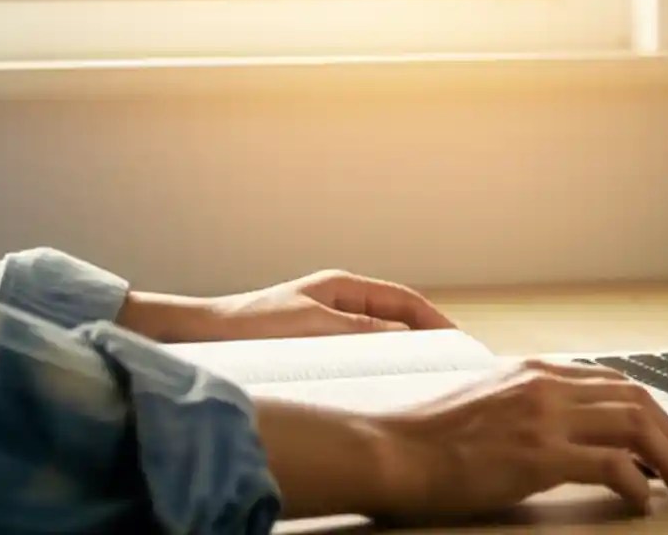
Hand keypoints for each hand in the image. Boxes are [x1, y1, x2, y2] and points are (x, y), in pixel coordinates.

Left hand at [116, 269, 454, 341]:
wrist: (209, 336)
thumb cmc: (256, 327)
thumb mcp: (317, 327)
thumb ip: (364, 329)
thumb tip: (406, 332)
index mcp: (344, 286)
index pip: (405, 299)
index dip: (435, 319)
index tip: (459, 341)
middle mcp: (339, 299)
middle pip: (397, 314)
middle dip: (426, 334)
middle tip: (452, 361)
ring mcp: (328, 318)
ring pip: (380, 332)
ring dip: (404, 349)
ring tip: (427, 372)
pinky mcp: (316, 341)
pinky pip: (361, 347)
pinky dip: (380, 360)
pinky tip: (385, 380)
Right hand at [255, 360, 667, 522]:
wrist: (393, 450)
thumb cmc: (426, 435)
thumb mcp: (484, 400)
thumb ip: (523, 403)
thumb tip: (556, 427)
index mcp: (533, 371)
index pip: (612, 381)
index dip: (647, 410)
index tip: (659, 436)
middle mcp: (546, 386)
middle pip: (635, 398)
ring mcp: (545, 419)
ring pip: (636, 425)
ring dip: (667, 459)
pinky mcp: (541, 457)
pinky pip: (614, 466)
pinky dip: (639, 485)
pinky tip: (642, 502)